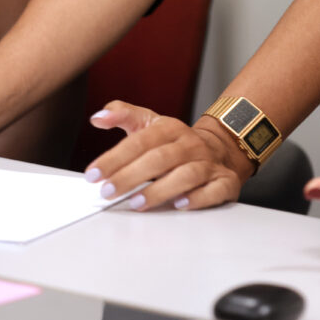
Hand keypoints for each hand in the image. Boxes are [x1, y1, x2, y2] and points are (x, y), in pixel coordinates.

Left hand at [82, 101, 250, 210]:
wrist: (220, 149)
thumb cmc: (176, 142)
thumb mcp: (149, 122)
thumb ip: (123, 115)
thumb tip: (98, 117)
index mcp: (170, 128)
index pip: (140, 141)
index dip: (115, 158)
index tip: (94, 173)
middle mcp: (190, 144)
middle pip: (159, 159)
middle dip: (130, 176)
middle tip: (108, 192)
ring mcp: (208, 163)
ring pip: (185, 175)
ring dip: (160, 190)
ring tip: (136, 202)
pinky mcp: (224, 182)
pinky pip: (213, 190)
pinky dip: (197, 199)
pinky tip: (179, 205)